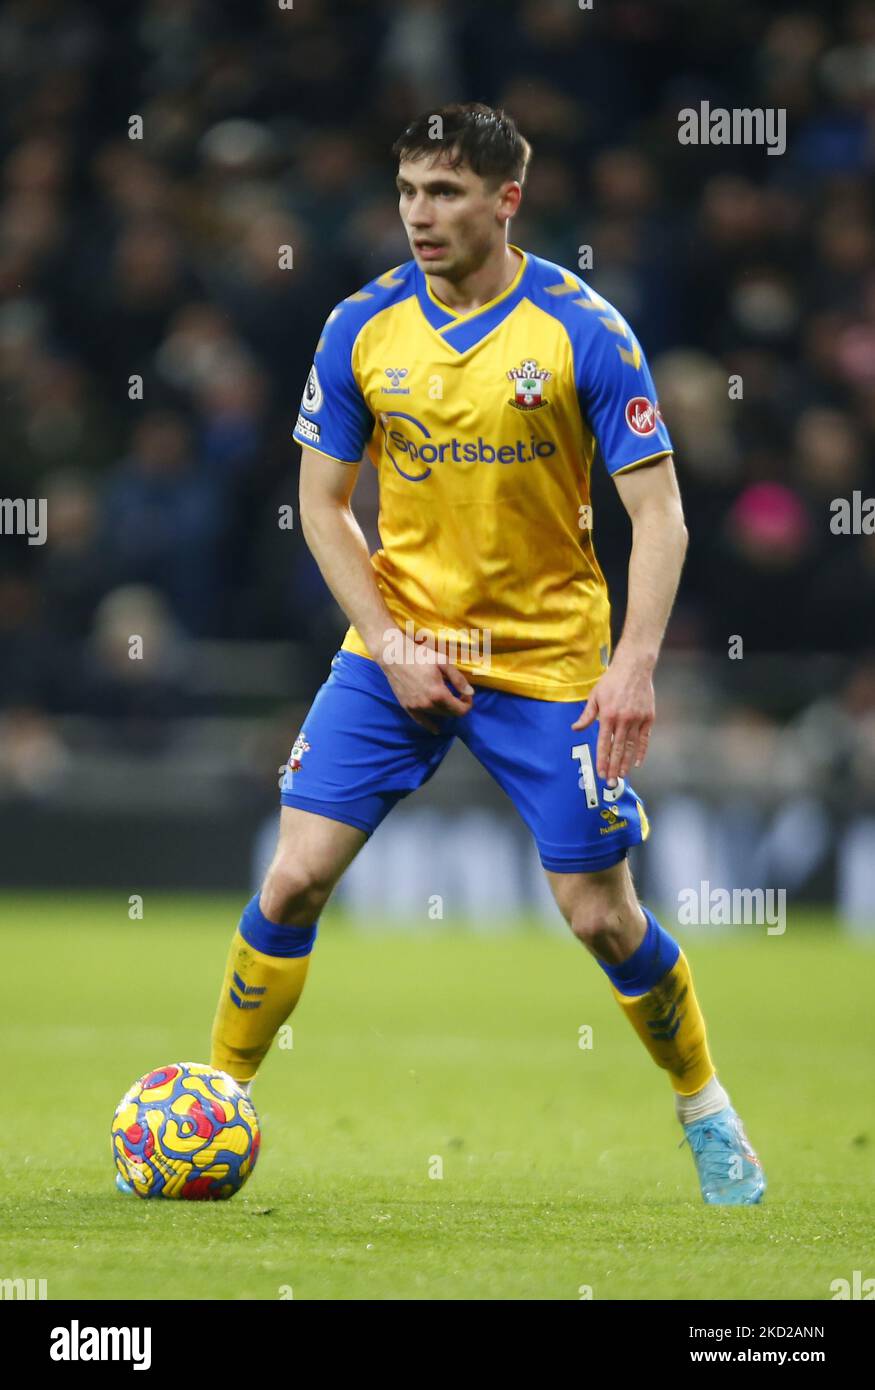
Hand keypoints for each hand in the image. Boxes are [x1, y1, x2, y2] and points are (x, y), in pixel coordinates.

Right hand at [380, 637, 473, 732]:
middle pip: (450, 714)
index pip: (460, 710)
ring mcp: (416, 707)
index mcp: (438, 693)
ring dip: (446, 711)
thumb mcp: (443, 662)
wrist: (394, 656)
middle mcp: (428, 704)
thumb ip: (458, 679)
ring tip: (446, 699)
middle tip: (458, 694)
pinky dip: (430, 726)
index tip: (466, 695)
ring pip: (438, 716)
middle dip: (458, 706)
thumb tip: (470, 693)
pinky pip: (421, 722)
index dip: (467, 704)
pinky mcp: (407, 707)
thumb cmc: (420, 656)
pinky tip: (436, 729)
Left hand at [571, 651, 654, 781]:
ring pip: (631, 747)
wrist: (634, 668)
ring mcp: (637, 720)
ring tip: (622, 776)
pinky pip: (644, 739)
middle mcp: (623, 720)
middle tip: (611, 782)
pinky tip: (637, 763)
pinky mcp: (648, 718)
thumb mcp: (595, 696)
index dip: (602, 760)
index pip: (604, 743)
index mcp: (608, 715)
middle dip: (614, 767)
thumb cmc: (611, 681)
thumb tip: (575, 729)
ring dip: (626, 763)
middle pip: (618, 749)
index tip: (601, 772)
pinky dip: (641, 752)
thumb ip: (587, 715)